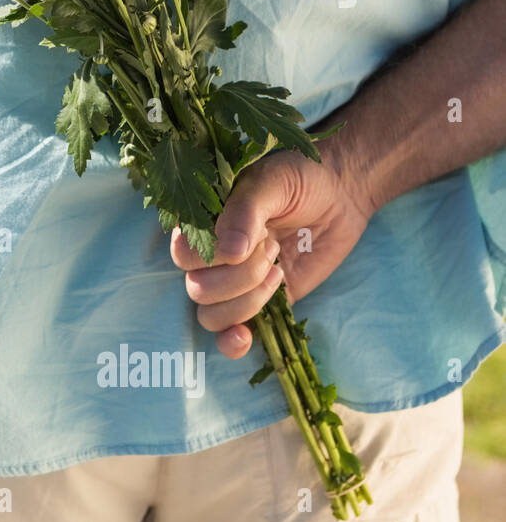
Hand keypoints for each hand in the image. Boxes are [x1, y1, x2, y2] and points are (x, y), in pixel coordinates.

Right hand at [170, 142, 374, 359]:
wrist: (339, 194)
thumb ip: (245, 212)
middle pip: (198, 289)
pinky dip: (232, 342)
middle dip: (239, 276)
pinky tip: (245, 338)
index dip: (212, 256)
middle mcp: (211, 257)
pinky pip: (231, 334)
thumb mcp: (271, 182)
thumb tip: (229, 252)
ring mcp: (233, 284)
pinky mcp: (260, 304)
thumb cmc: (299, 178)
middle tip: (272, 248)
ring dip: (247, 301)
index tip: (249, 240)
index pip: (183, 255)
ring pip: (211, 316)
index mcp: (202, 224)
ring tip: (277, 271)